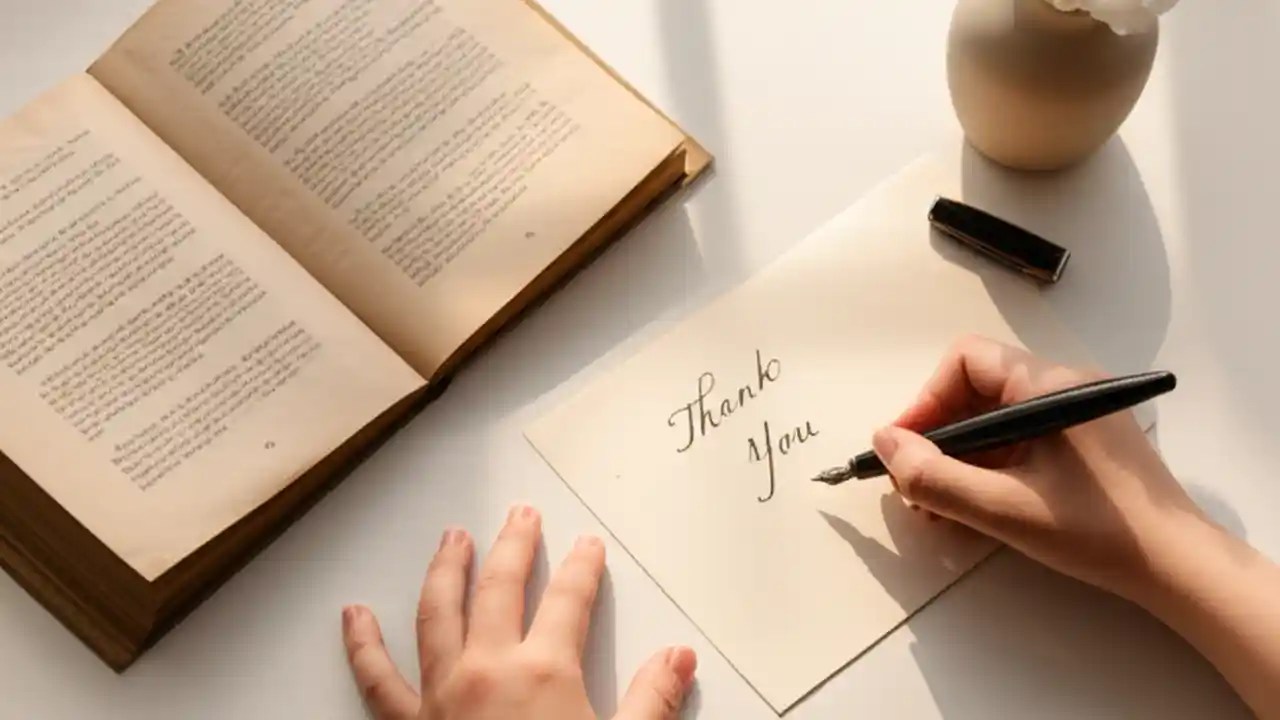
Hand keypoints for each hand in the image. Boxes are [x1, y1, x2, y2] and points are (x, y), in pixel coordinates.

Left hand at [341, 505, 696, 719]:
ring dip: (446, 570)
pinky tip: (354, 618)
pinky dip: (362, 645)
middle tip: (521, 517)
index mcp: (544, 672)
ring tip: (452, 540)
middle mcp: (487, 670)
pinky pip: (377, 679)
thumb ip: (651, 700)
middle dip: (514, 545)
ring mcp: (442, 694)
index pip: (570, 599)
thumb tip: (678, 660)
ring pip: (438, 612)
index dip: (582, 567)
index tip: (587, 547)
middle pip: (501, 586)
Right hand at [875, 335, 1212, 601]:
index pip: (966, 360)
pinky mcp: (1083, 442)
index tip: (904, 450)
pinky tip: (971, 506)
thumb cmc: (1097, 531)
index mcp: (1049, 385)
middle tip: (914, 484)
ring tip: (936, 506)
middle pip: (976, 388)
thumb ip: (933, 476)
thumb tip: (883, 443)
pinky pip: (1019, 438)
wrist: (1179, 568)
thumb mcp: (1003, 508)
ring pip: (994, 417)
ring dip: (958, 456)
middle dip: (936, 435)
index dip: (925, 401)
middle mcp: (1064, 386)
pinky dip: (988, 466)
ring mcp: (1076, 414)